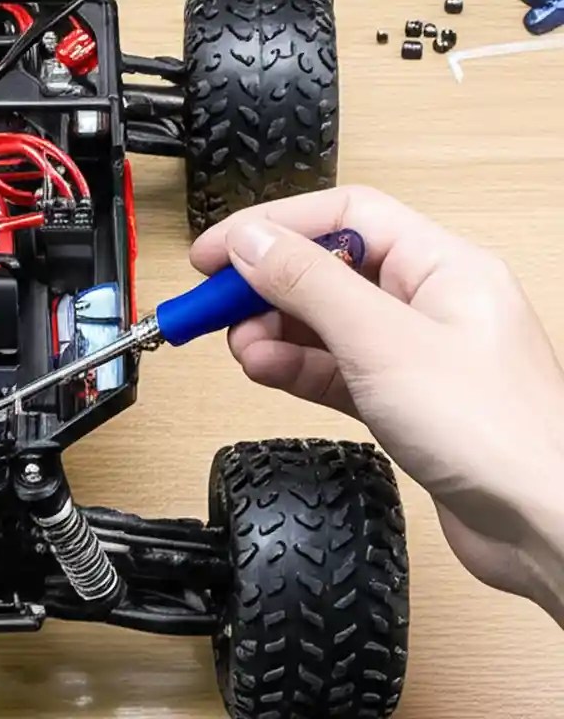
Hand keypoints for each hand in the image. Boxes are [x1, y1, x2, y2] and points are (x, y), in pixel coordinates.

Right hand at [190, 186, 563, 624]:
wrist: (542, 524)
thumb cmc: (494, 432)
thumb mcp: (381, 342)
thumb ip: (309, 284)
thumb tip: (252, 240)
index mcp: (443, 265)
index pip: (343, 217)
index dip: (272, 227)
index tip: (214, 253)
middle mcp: (430, 301)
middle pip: (328, 269)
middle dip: (265, 286)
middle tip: (211, 308)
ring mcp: (416, 353)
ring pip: (326, 323)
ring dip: (274, 331)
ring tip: (239, 348)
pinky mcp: (402, 402)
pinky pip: (333, 369)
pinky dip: (295, 367)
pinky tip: (264, 370)